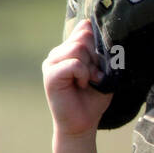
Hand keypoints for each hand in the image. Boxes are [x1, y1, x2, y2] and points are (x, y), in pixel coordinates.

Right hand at [43, 19, 112, 137]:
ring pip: (78, 48)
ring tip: (88, 81)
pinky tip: (81, 84)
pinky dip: (83, 74)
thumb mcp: (103, 72)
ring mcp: (52, 62)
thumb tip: (98, 30)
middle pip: (84, 37)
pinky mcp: (50, 74)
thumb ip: (100, 52)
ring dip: (90, 67)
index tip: (100, 64)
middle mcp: (59, 52)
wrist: (82, 123)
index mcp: (70, 49)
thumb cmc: (93, 99)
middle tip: (95, 75)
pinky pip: (74, 63)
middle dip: (96, 56)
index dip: (98, 44)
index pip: (85, 28)